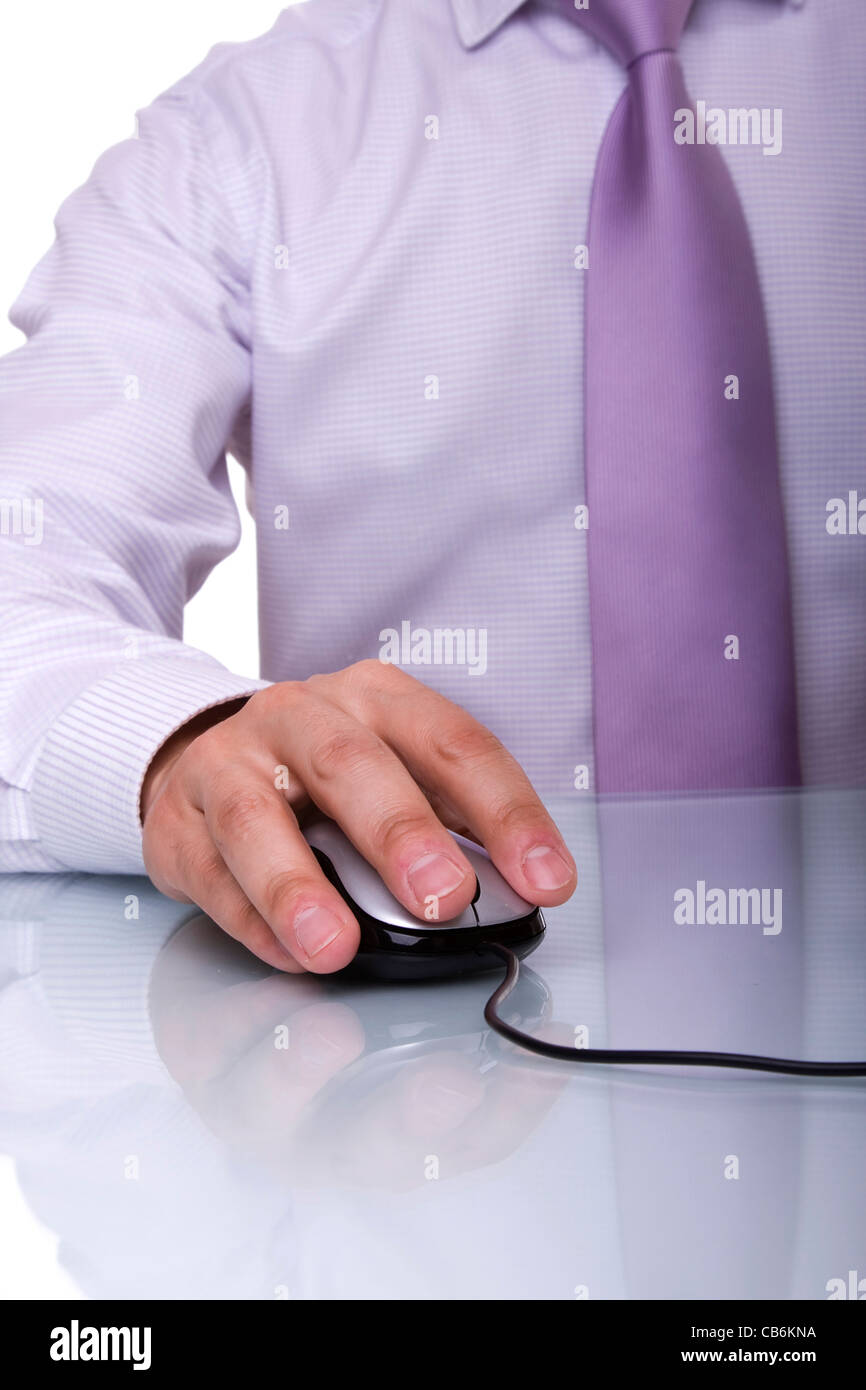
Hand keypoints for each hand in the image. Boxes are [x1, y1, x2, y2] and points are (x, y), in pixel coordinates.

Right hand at [141, 661, 575, 972]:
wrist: (207, 761)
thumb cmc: (325, 779)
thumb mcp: (396, 773)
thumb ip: (451, 825)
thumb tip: (516, 894)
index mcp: (376, 699)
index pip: (454, 744)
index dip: (507, 813)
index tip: (547, 880)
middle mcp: (302, 714)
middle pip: (351, 762)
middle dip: (402, 833)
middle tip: (445, 900)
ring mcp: (230, 761)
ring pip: (255, 816)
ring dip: (297, 887)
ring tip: (335, 947)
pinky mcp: (178, 818)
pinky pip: (210, 871)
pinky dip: (250, 920)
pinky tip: (289, 954)